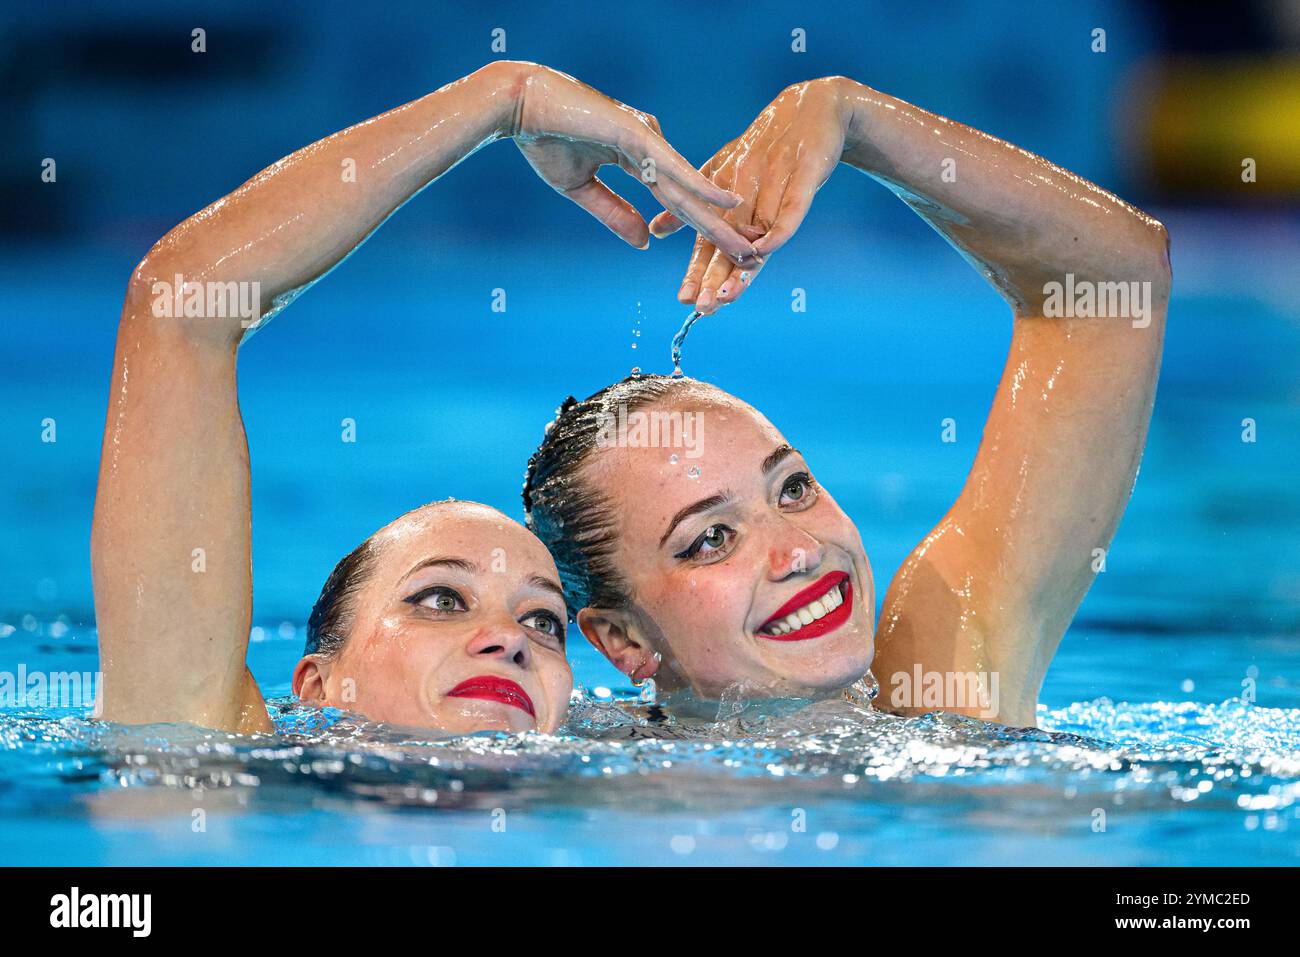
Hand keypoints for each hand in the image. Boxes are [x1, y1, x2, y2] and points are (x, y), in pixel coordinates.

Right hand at [511, 64, 758, 264]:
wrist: (519, 105)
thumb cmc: (543, 139)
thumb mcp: (582, 188)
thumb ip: (615, 214)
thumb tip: (646, 245)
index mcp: (636, 156)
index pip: (675, 200)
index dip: (700, 224)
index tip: (722, 247)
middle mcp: (650, 146)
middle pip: (692, 197)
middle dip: (720, 229)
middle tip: (751, 255)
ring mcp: (647, 139)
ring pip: (689, 188)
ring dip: (720, 218)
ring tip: (748, 244)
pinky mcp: (638, 135)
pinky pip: (675, 168)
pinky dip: (702, 187)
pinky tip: (729, 204)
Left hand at [649, 78, 849, 313]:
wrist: (814, 107)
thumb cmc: (765, 146)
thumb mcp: (722, 169)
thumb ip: (692, 202)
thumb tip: (658, 230)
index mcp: (720, 189)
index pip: (707, 238)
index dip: (696, 270)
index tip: (684, 299)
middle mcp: (741, 186)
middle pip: (726, 239)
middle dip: (712, 276)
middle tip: (700, 307)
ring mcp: (773, 180)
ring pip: (755, 230)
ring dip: (741, 264)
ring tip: (726, 296)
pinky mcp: (803, 173)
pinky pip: (791, 206)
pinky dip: (780, 228)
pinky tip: (765, 251)